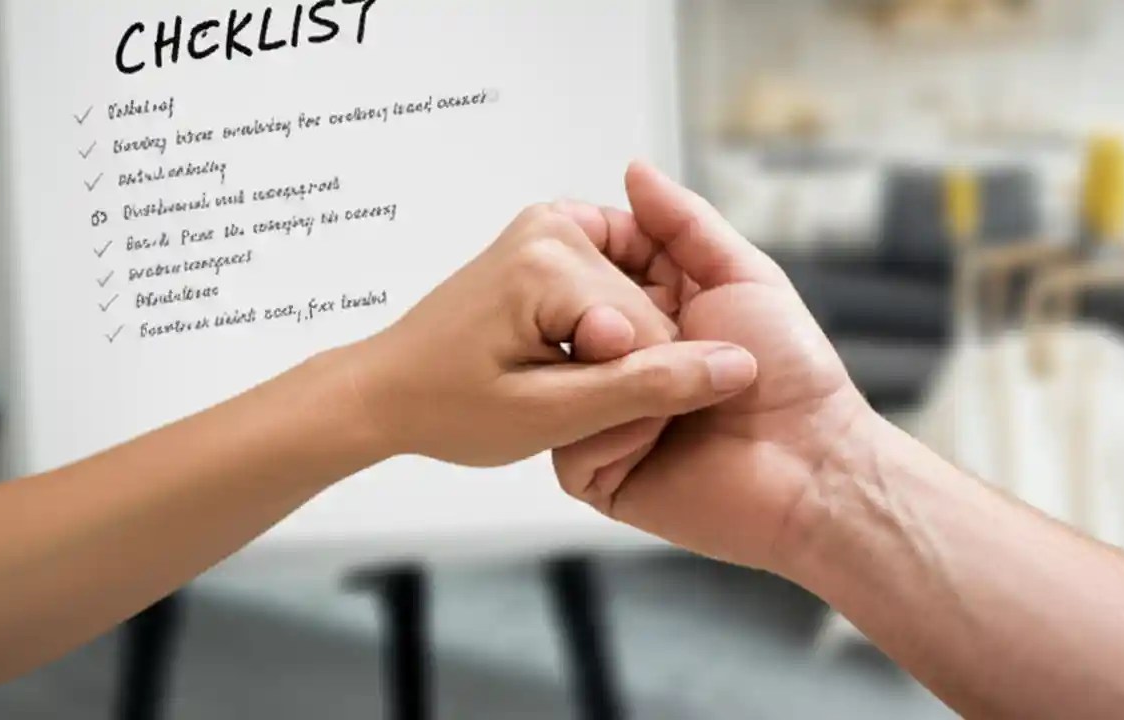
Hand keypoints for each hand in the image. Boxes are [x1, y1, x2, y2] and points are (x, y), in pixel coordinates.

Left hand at [340, 203, 760, 467]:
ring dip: (613, 349)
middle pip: (649, 312)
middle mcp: (553, 228)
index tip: (568, 406)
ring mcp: (552, 228)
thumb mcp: (553, 415)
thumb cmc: (450, 407)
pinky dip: (613, 318)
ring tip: (553, 373)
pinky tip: (577, 347)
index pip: (654, 335)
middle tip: (555, 393)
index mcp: (550, 262)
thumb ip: (645, 389)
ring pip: (640, 300)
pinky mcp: (552, 238)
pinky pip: (622, 277)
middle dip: (619, 366)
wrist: (388, 391)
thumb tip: (735, 366)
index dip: (628, 390)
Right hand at [555, 164, 874, 571]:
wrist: (812, 465)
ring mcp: (608, 418)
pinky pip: (570, 445)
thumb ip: (684, 223)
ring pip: (563, 384)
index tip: (572, 235)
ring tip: (663, 378)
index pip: (594, 272)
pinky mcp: (601, 472)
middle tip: (636, 324)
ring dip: (609, 376)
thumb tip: (634, 171)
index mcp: (653, 317)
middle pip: (570, 324)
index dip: (585, 253)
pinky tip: (657, 430)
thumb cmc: (792, 374)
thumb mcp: (742, 276)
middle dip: (595, 317)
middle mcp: (625, 366)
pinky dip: (609, 430)